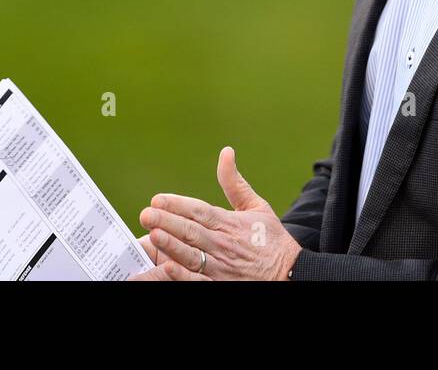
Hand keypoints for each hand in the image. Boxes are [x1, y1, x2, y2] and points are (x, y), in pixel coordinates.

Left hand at [129, 146, 301, 280]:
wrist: (291, 273)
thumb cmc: (271, 238)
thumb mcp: (257, 206)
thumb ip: (235, 182)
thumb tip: (226, 152)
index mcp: (230, 223)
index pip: (200, 211)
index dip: (178, 205)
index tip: (158, 199)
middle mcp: (224, 244)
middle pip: (192, 231)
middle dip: (167, 222)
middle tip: (146, 214)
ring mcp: (221, 267)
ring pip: (192, 255)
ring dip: (172, 246)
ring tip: (153, 236)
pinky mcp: (220, 284)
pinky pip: (198, 280)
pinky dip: (183, 275)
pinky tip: (168, 268)